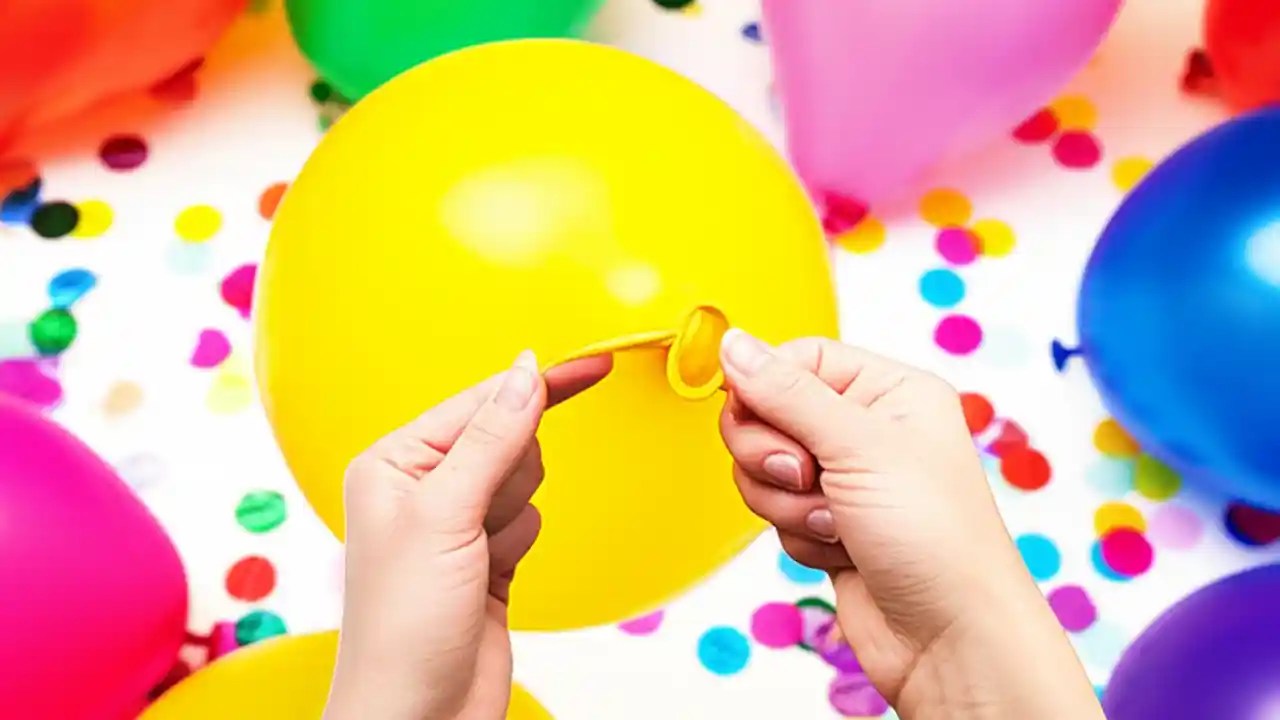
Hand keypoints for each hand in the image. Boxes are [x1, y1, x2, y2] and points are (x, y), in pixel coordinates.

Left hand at [325, 352, 611, 719]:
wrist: (420, 716)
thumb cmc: (402, 625)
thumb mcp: (445, 516)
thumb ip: (491, 437)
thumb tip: (525, 372)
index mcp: (393, 463)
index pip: (476, 403)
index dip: (531, 386)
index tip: (589, 367)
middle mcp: (421, 487)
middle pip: (508, 440)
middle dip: (509, 479)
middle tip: (479, 524)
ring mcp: (456, 523)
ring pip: (525, 482)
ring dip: (513, 521)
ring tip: (478, 561)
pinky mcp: (487, 557)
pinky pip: (528, 520)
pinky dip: (519, 546)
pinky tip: (489, 579)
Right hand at [718, 332, 1101, 719]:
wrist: (950, 639)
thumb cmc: (937, 539)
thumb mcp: (858, 447)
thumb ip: (788, 393)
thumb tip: (735, 345)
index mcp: (890, 391)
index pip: (798, 359)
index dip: (765, 387)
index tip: (756, 416)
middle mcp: (867, 429)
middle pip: (767, 413)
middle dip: (773, 454)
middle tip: (806, 476)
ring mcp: (845, 479)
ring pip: (764, 468)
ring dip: (788, 503)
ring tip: (836, 522)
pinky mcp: (826, 524)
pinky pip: (775, 510)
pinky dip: (797, 535)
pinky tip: (841, 550)